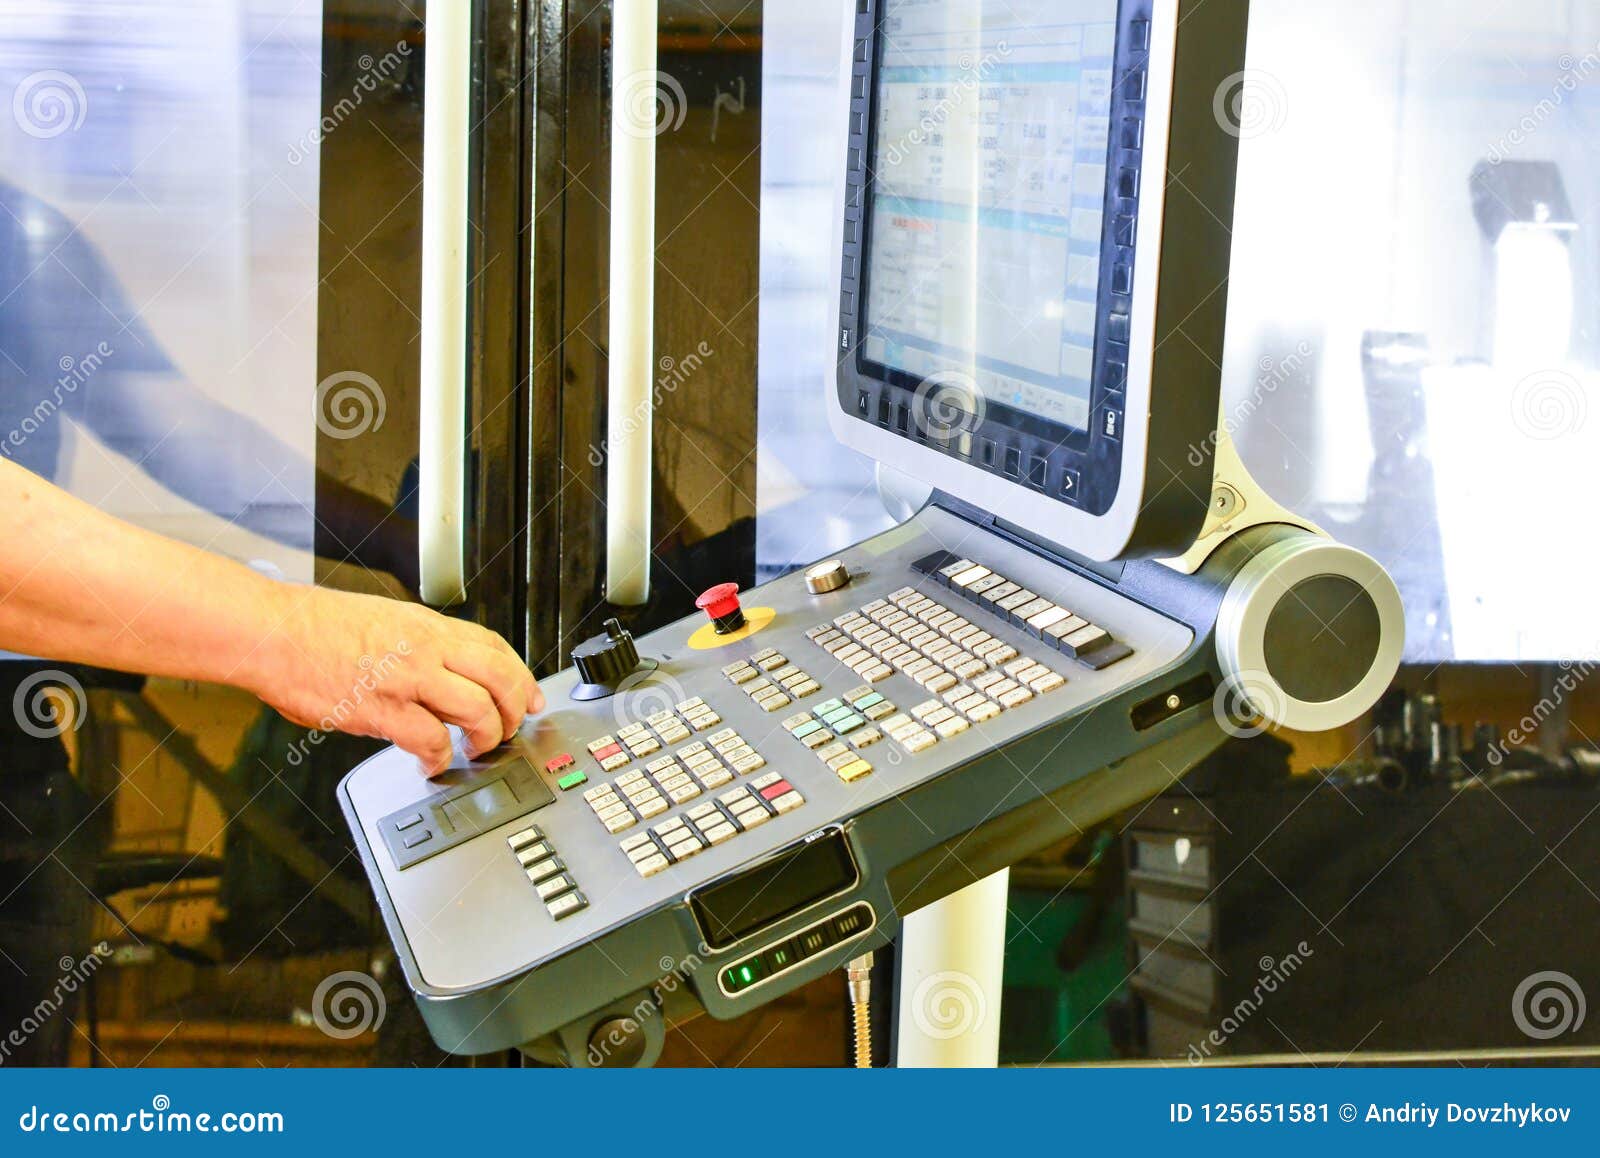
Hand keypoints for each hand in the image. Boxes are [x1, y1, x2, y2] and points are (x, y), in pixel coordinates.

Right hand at [246, 585, 542, 774]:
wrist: (271, 632)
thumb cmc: (313, 626)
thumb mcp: (382, 619)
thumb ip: (417, 643)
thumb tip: (441, 671)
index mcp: (426, 625)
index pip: (494, 646)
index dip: (521, 675)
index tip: (531, 695)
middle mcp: (425, 648)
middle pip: (500, 677)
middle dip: (517, 708)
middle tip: (511, 728)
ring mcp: (406, 678)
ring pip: (477, 709)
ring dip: (486, 735)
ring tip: (477, 748)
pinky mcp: (381, 710)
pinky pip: (430, 739)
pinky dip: (439, 757)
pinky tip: (432, 762)